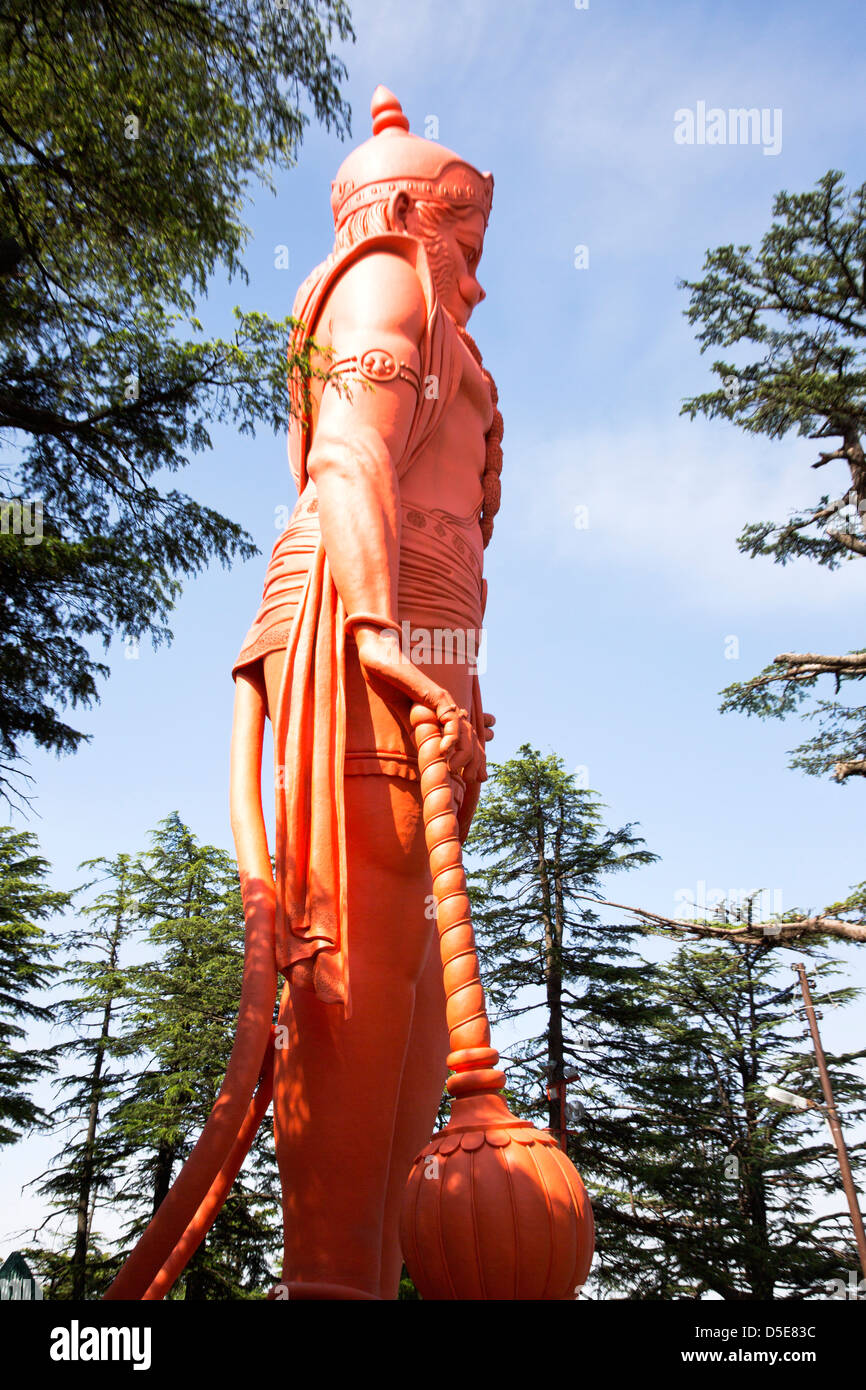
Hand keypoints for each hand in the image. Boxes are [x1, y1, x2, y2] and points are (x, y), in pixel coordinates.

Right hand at [353, 623, 486, 779]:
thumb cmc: (388, 681)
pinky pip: (449, 719)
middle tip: (477, 778)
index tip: (478, 775)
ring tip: (455, 771)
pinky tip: (443, 752)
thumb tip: (426, 751)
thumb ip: (418, 729)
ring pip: (465, 731)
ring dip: (464, 754)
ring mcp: (443, 700)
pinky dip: (450, 737)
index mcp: (440, 712)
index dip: (475, 756)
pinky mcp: (434, 695)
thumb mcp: (404, 713)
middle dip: (478, 759)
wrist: (379, 657)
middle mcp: (446, 707)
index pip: (465, 737)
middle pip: (471, 736)